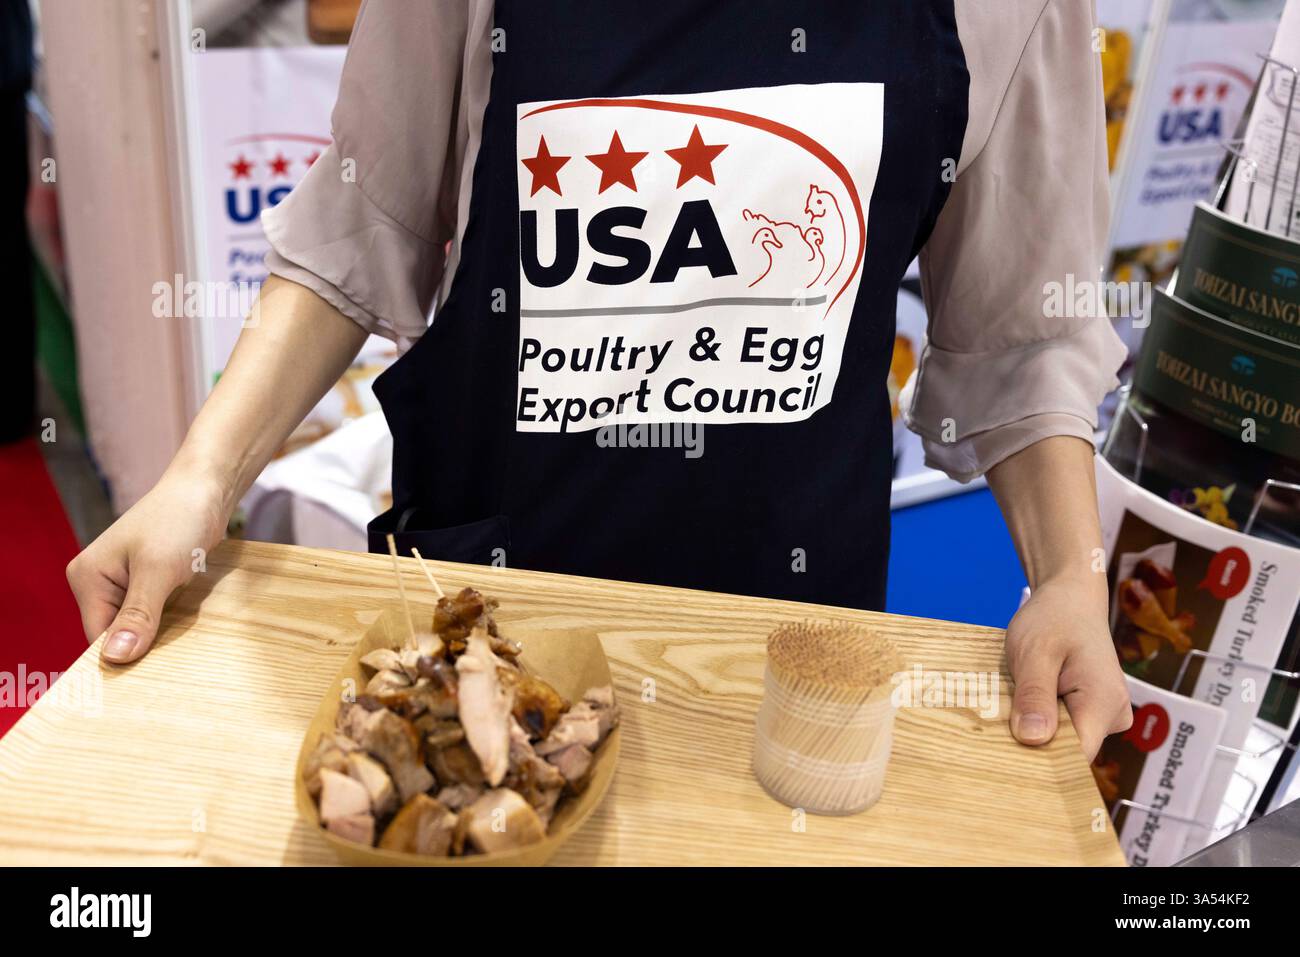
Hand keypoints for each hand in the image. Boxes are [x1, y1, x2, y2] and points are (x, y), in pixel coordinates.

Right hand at [66, 471, 228, 664]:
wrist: (206, 490)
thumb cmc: (178, 520)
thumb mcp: (158, 570)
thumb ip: (138, 614)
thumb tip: (116, 657)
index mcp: (87, 578)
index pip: (97, 636)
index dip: (123, 655)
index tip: (149, 676)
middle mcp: (99, 583)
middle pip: (117, 634)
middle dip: (144, 644)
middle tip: (174, 657)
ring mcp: (123, 583)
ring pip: (138, 626)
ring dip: (160, 633)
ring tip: (183, 634)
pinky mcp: (147, 582)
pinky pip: (154, 614)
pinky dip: (170, 620)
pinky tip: (186, 623)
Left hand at [1004, 576, 1131, 759]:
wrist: (1071, 599)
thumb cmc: (1053, 618)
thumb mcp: (1035, 652)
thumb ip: (1034, 694)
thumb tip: (1033, 739)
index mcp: (1103, 703)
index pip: (1074, 757)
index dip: (1040, 762)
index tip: (1004, 757)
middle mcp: (1113, 716)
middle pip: (1067, 752)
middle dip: (1032, 743)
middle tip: (996, 725)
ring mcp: (1104, 715)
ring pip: (1063, 740)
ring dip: (1034, 728)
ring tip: (1011, 704)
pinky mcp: (1092, 712)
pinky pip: (1063, 727)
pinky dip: (1040, 718)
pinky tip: (1024, 702)